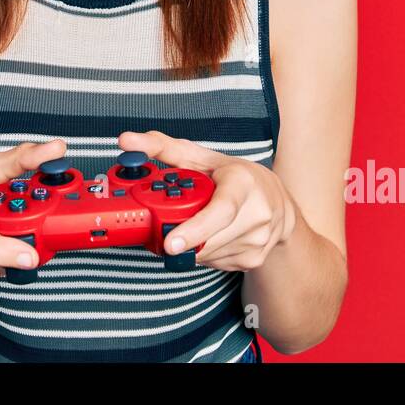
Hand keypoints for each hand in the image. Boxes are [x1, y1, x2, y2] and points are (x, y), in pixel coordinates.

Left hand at [119, 130, 297, 271]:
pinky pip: (215, 263)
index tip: (169, 243)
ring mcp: (258, 240)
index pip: (220, 211)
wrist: (277, 203)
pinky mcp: (255, 260)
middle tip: (164, 231)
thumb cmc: (234, 176)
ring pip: (207, 254)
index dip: (193, 230)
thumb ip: (160, 147)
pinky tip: (210, 235)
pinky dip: (204, 253)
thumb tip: (126, 141)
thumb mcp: (200, 156)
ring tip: (196, 224)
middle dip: (181, 237)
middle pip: (208, 239)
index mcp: (243, 183)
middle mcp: (257, 213)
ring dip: (192, 245)